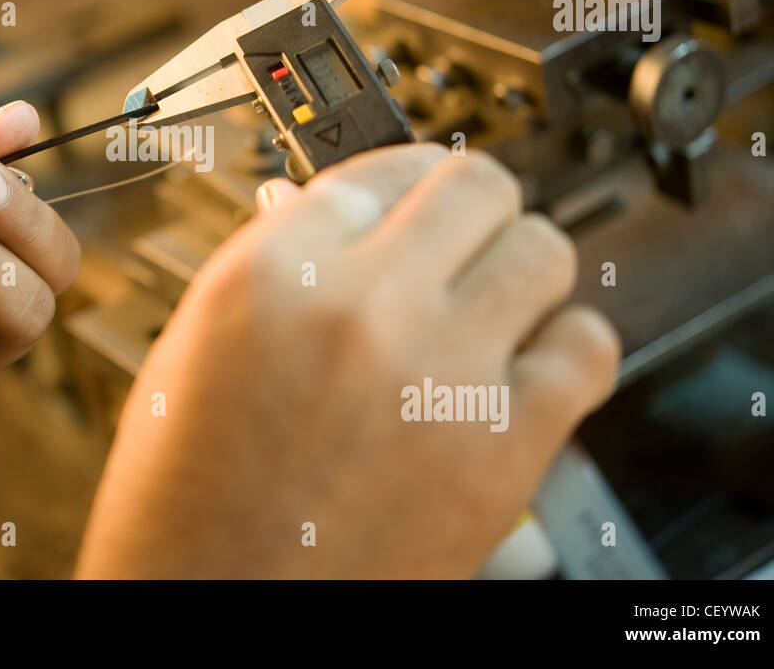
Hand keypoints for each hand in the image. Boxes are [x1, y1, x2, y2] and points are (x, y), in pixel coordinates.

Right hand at [77, 144, 618, 577]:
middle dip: (466, 204)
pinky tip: (523, 363)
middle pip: (474, 184)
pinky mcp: (502, 450)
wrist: (216, 607)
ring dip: (518, 263)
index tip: (410, 193)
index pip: (380, 166)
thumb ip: (281, 264)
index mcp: (270, 275)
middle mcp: (362, 308)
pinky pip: (585, 350)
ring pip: (542, 251)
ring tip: (492, 295)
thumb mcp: (197, 346)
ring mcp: (441, 376)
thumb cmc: (188, 495)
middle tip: (456, 232)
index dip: (401, 177)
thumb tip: (355, 215)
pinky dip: (562, 346)